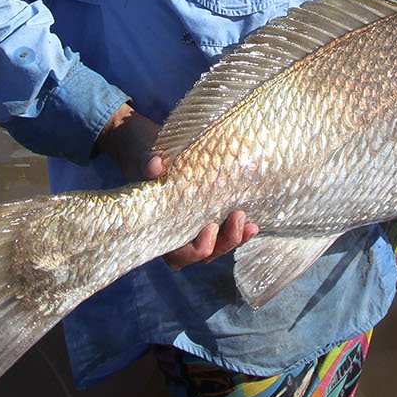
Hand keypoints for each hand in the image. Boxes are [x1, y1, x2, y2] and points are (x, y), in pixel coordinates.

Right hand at [96, 102, 259, 268]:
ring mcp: (196, 223)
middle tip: (238, 217)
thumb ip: (147, 163)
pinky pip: (226, 229)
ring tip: (250, 223)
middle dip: (224, 242)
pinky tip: (254, 220)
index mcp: (159, 226)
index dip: (194, 250)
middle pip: (204, 254)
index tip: (210, 228)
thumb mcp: (142, 155)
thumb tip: (154, 166)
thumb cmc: (142, 154)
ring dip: (235, 237)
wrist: (147, 142)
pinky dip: (240, 228)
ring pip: (218, 244)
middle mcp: (178, 231)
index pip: (176, 254)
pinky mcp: (210, 210)